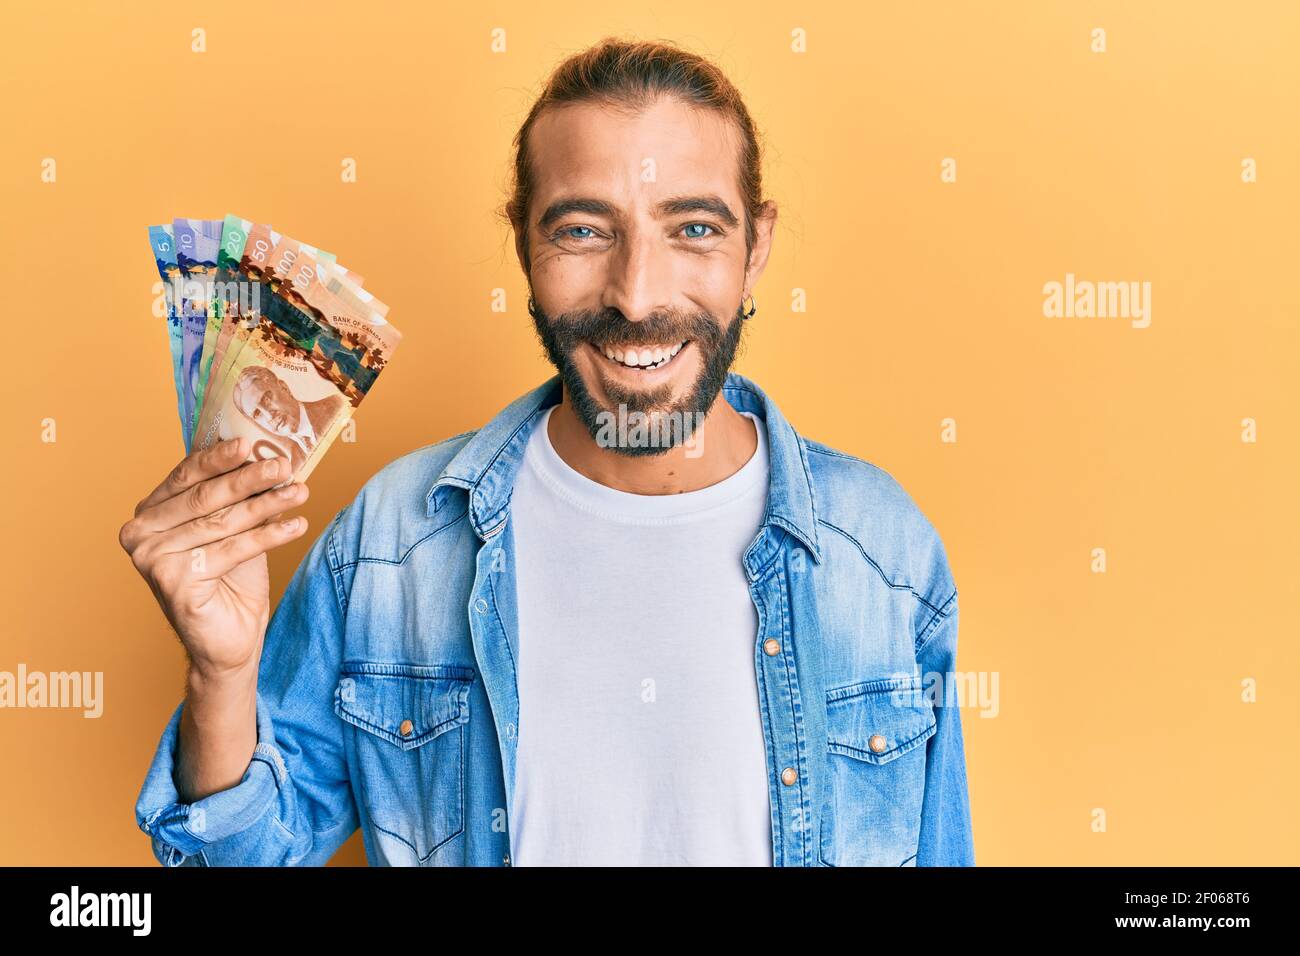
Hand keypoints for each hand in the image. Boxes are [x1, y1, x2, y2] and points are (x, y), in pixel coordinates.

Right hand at [119, 438, 309, 679]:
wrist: (230, 641)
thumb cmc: (231, 582)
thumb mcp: (235, 529)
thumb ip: (238, 497)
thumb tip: (268, 456)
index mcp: (149, 515)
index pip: (185, 477)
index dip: (218, 459)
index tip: (250, 442)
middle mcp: (141, 535)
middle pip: (204, 497)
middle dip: (249, 479)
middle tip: (284, 465)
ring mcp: (152, 560)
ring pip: (222, 522)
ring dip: (266, 505)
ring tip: (300, 493)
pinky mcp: (174, 582)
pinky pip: (232, 549)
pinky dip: (268, 536)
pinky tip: (297, 526)